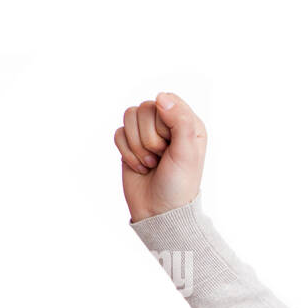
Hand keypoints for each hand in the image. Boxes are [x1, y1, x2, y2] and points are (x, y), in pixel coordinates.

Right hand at [113, 93, 207, 222]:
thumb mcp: (186, 154)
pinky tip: (140, 167)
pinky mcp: (130, 143)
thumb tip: (161, 97)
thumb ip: (180, 122)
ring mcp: (147, 133)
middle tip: (161, 158)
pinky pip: (118, 133)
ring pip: (128, 117)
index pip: (166, 101)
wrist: (159, 210)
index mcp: (188, 124)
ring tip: (151, 163)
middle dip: (149, 139)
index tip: (171, 145)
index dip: (162, 124)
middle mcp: (168, 125)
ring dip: (137, 146)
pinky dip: (127, 153)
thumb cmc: (179, 184)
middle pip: (144, 109)